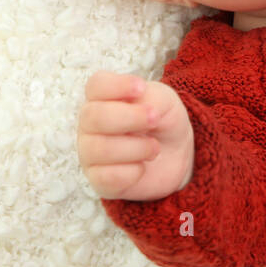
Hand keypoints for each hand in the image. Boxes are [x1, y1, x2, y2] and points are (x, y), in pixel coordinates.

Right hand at [77, 70, 194, 200]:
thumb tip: (136, 104)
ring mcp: (90, 153)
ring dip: (136, 147)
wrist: (175, 156)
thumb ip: (150, 97)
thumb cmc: (162, 122)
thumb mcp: (164, 101)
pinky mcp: (99, 180)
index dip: (116, 86)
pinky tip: (142, 167)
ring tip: (154, 147)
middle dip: (129, 118)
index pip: (95, 86)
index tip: (141, 89)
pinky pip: (106, 177)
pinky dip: (132, 172)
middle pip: (93, 116)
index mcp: (102, 98)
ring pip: (100, 149)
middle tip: (154, 119)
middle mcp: (90, 124)